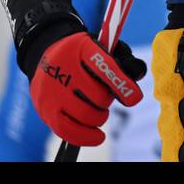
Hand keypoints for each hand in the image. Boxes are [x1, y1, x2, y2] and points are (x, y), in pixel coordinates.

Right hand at [28, 33, 146, 146]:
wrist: (47, 57)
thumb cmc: (84, 55)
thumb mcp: (103, 48)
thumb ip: (123, 60)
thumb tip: (138, 73)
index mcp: (81, 47)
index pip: (103, 65)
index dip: (121, 83)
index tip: (134, 97)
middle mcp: (62, 68)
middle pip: (97, 95)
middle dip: (108, 100)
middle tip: (105, 98)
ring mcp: (51, 91)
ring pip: (85, 114)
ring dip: (100, 117)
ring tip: (99, 111)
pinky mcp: (45, 110)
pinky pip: (67, 130)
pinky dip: (86, 136)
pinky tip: (98, 136)